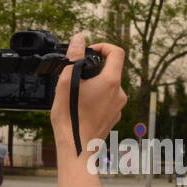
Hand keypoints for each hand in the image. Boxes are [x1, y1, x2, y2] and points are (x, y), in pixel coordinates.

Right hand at [51, 33, 126, 149]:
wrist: (76, 148)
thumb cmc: (70, 117)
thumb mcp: (66, 82)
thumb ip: (74, 57)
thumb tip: (79, 39)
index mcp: (111, 82)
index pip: (117, 52)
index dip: (103, 46)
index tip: (90, 51)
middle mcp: (119, 93)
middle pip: (110, 70)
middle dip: (93, 69)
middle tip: (75, 77)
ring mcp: (118, 107)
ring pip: (107, 86)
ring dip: (93, 85)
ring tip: (75, 96)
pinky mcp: (114, 117)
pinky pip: (107, 100)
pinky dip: (96, 98)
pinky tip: (81, 108)